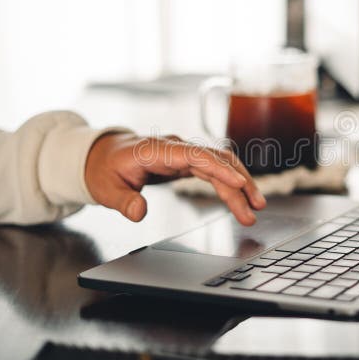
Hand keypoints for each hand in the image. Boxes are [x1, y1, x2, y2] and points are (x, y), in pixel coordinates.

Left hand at [84, 133, 265, 225]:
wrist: (103, 155)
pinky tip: (242, 197)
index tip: (238, 183)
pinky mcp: (187, 162)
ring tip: (255, 207)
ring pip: (220, 163)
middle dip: (238, 183)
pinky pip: (214, 169)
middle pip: (215, 160)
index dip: (219, 168)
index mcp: (156, 150)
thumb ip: (123, 201)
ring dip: (240, 183)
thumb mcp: (107, 190)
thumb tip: (139, 212)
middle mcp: (175, 148)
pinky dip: (230, 182)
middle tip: (253, 209)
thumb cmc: (105, 169)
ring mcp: (183, 153)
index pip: (195, 155)